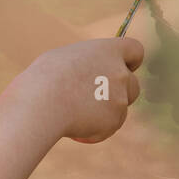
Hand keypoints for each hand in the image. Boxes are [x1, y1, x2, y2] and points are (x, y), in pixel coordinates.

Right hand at [29, 37, 143, 143]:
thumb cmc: (44, 78)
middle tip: (98, 98)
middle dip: (121, 92)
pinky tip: (75, 126)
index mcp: (108, 51)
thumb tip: (86, 72)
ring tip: (77, 113)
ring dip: (106, 112)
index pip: (135, 50)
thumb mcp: (63, 59)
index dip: (130, 61)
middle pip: (134, 85)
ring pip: (120, 108)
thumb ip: (85, 63)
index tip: (122, 68)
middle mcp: (120, 73)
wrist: (42, 104)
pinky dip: (96, 129)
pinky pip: (109, 127)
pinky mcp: (114, 121)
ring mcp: (120, 99)